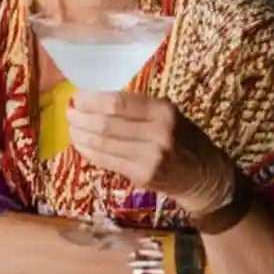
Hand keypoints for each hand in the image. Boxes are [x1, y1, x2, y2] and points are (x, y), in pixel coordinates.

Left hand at [66, 90, 234, 213]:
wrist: (204, 176)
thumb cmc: (183, 138)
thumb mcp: (168, 114)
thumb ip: (138, 107)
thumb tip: (95, 98)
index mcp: (163, 111)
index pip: (118, 103)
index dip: (92, 100)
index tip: (77, 96)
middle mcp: (157, 134)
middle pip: (106, 124)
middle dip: (81, 117)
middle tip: (69, 111)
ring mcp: (149, 158)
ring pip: (103, 143)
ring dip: (80, 134)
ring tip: (71, 126)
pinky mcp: (141, 176)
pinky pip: (107, 161)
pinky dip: (89, 151)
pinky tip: (80, 144)